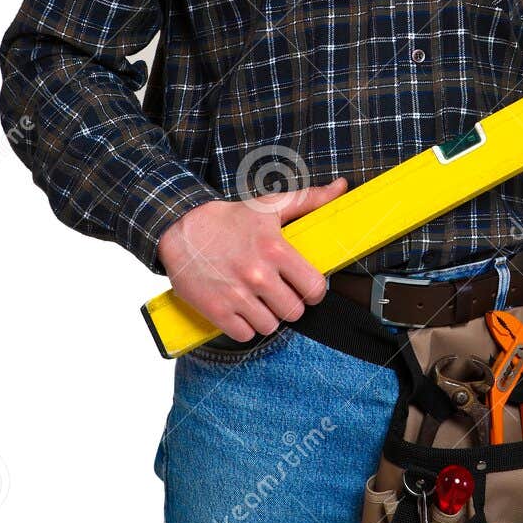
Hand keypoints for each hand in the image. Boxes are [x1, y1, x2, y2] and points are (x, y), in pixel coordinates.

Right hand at [156, 176, 348, 342]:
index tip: (304, 287)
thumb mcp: (269, 205)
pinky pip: (245, 335)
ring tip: (258, 301)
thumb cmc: (229, 219)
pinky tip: (241, 310)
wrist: (181, 228)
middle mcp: (258, 275)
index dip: (312, 291)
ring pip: (270, 326)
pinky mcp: (216, 310)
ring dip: (267, 317)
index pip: (314, 289)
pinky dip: (245, 327)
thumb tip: (341, 187)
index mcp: (275, 250)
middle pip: (294, 312)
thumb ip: (308, 199)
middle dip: (289, 304)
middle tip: (278, 293)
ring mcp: (236, 295)